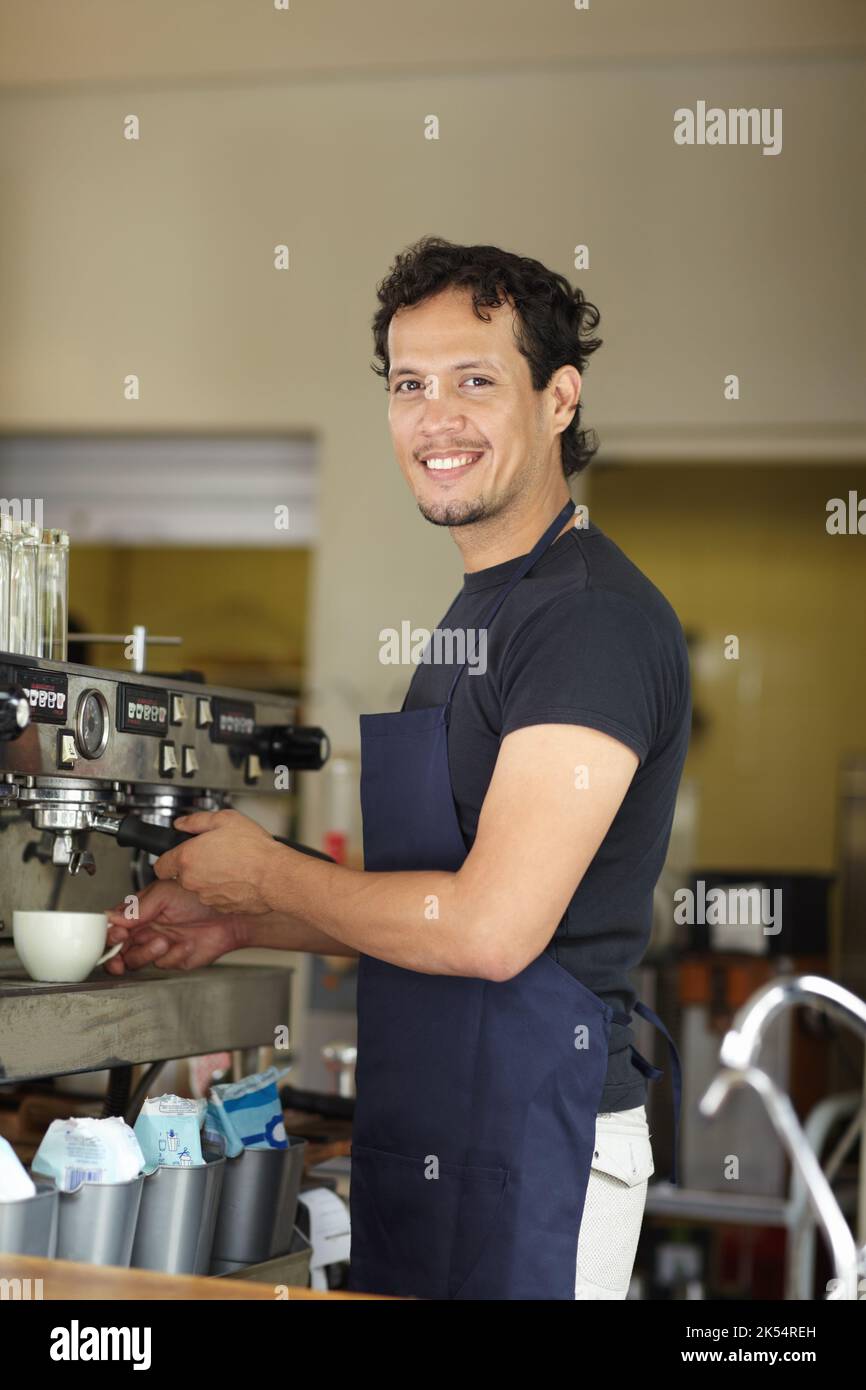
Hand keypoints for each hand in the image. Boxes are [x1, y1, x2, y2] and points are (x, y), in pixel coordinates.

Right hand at [103, 878, 249, 973]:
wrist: (230, 915)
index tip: (116, 935)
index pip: (114, 925)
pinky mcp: (173, 959)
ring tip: (163, 941)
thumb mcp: (165, 893)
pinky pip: (162, 964)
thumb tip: (113, 918)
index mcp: (140, 910)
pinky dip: (173, 955)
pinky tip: (185, 943)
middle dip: (116, 954)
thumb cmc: (201, 897)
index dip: (109, 933)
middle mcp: (146, 929)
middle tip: (120, 954)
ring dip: (146, 953)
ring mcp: (158, 945)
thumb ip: (138, 907)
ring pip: (136, 960)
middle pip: (119, 948)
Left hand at [152, 808, 282, 914]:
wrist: (275, 876)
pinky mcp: (222, 907)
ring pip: (200, 888)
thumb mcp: (225, 819)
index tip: (177, 854)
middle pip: (182, 876)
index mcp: (188, 858)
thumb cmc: (254, 849)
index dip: (168, 858)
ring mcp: (207, 896)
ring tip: (231, 864)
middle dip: (194, 866)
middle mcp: (193, 881)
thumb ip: (197, 821)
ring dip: (210, 878)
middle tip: (213, 853)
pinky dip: (224, 889)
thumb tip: (182, 824)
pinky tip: (239, 877)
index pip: (159, 865)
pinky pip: (217, 897)